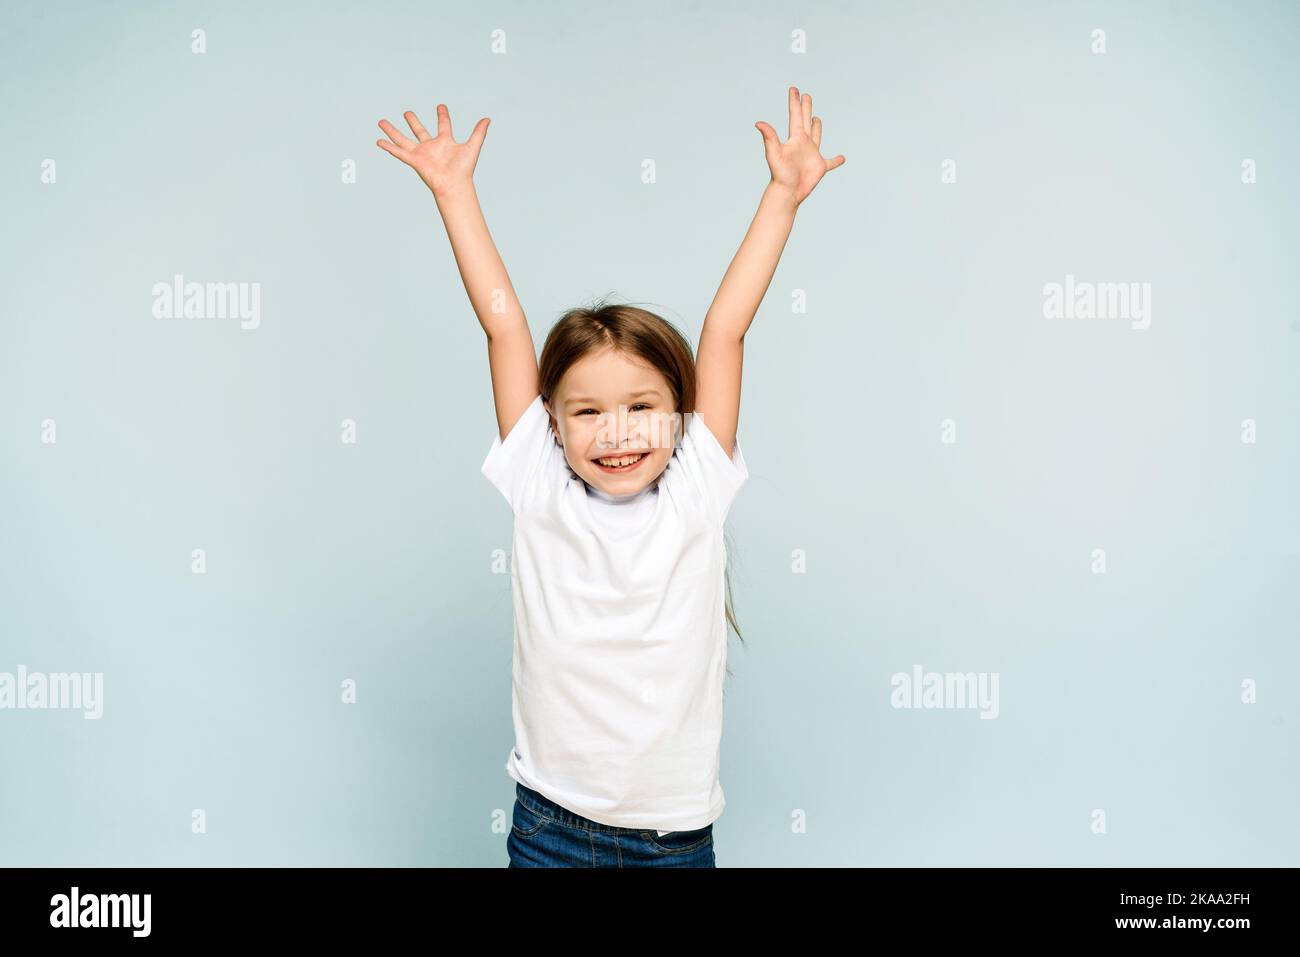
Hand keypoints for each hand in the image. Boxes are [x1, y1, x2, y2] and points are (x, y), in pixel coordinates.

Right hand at [376, 104, 488, 195]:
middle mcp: (431, 147)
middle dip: (413, 122)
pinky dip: (388, 147)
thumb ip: (479, 132)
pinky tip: (378, 141)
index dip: (443, 115)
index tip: (441, 106)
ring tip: (381, 122)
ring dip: (392, 131)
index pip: (443, 125)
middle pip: (419, 130)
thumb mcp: (473, 146)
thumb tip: (488, 119)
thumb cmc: (464, 170)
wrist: (454, 185)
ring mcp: (421, 153)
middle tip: (407, 113)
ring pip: (403, 139)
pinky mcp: (414, 160)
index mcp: (445, 142)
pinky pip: (398, 152)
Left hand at [754, 87, 844, 204]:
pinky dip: (837, 160)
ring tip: (816, 118)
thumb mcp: (774, 153)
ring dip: (817, 127)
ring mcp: (812, 155)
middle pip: (805, 120)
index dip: (795, 102)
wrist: (787, 192)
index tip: (794, 89)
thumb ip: (769, 137)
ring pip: (816, 136)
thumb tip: (758, 122)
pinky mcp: (820, 167)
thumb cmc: (780, 174)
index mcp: (795, 138)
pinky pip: (831, 162)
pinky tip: (842, 158)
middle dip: (806, 108)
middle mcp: (803, 143)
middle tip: (806, 95)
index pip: (795, 116)